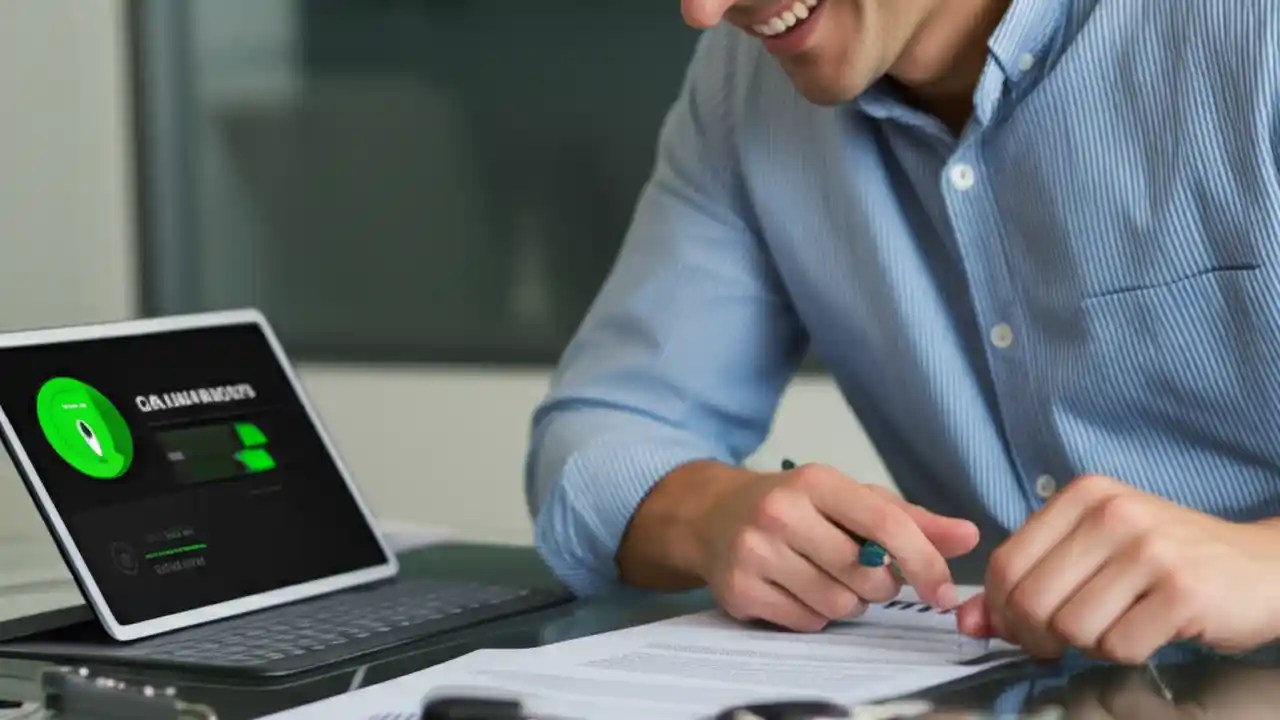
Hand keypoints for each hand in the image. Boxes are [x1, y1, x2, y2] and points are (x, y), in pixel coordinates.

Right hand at [695, 462, 978, 630]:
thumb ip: (910, 519)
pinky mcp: (739, 590)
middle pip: (865, 574)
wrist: (711, 516)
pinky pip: (806, 623)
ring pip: (838, 605)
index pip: (884, 522)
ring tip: (828, 579)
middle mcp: (780, 513)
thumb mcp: (848, 498)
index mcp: (815, 481)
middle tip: (862, 571)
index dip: (923, 560)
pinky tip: (799, 590)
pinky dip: (814, 616)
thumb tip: (968, 536)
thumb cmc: (792, 506)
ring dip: (847, 603)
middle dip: (878, 585)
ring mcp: (755, 552)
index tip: (943, 590)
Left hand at [956, 475, 1279, 662]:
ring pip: (1072, 627)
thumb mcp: (1092, 553)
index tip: (1018, 625)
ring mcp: (1148, 549)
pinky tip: (1146, 632)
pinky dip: (1124, 653)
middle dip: (1036, 636)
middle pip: (1031, 599)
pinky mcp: (1181, 590)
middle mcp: (1112, 513)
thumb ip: (1026, 581)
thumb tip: (967, 620)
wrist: (1262, 566)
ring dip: (1087, 644)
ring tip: (1115, 625)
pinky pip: (1118, 646)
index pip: (1005, 563)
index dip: (1001, 608)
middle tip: (1060, 642)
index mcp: (1082, 496)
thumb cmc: (1169, 561)